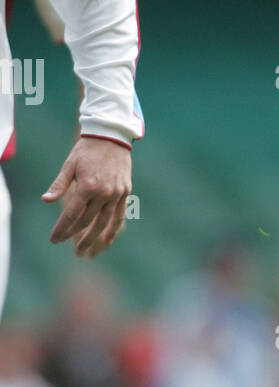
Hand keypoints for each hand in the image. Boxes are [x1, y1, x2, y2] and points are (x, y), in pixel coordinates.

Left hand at [42, 136, 131, 257]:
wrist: (111, 136)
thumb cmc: (87, 150)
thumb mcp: (69, 165)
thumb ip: (59, 184)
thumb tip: (46, 200)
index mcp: (87, 186)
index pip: (71, 214)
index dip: (62, 228)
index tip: (54, 239)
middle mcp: (103, 193)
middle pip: (86, 220)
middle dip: (73, 235)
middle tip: (64, 244)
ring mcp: (116, 194)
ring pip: (103, 222)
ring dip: (92, 238)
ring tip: (83, 250)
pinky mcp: (125, 193)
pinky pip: (119, 216)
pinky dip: (112, 230)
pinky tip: (106, 241)